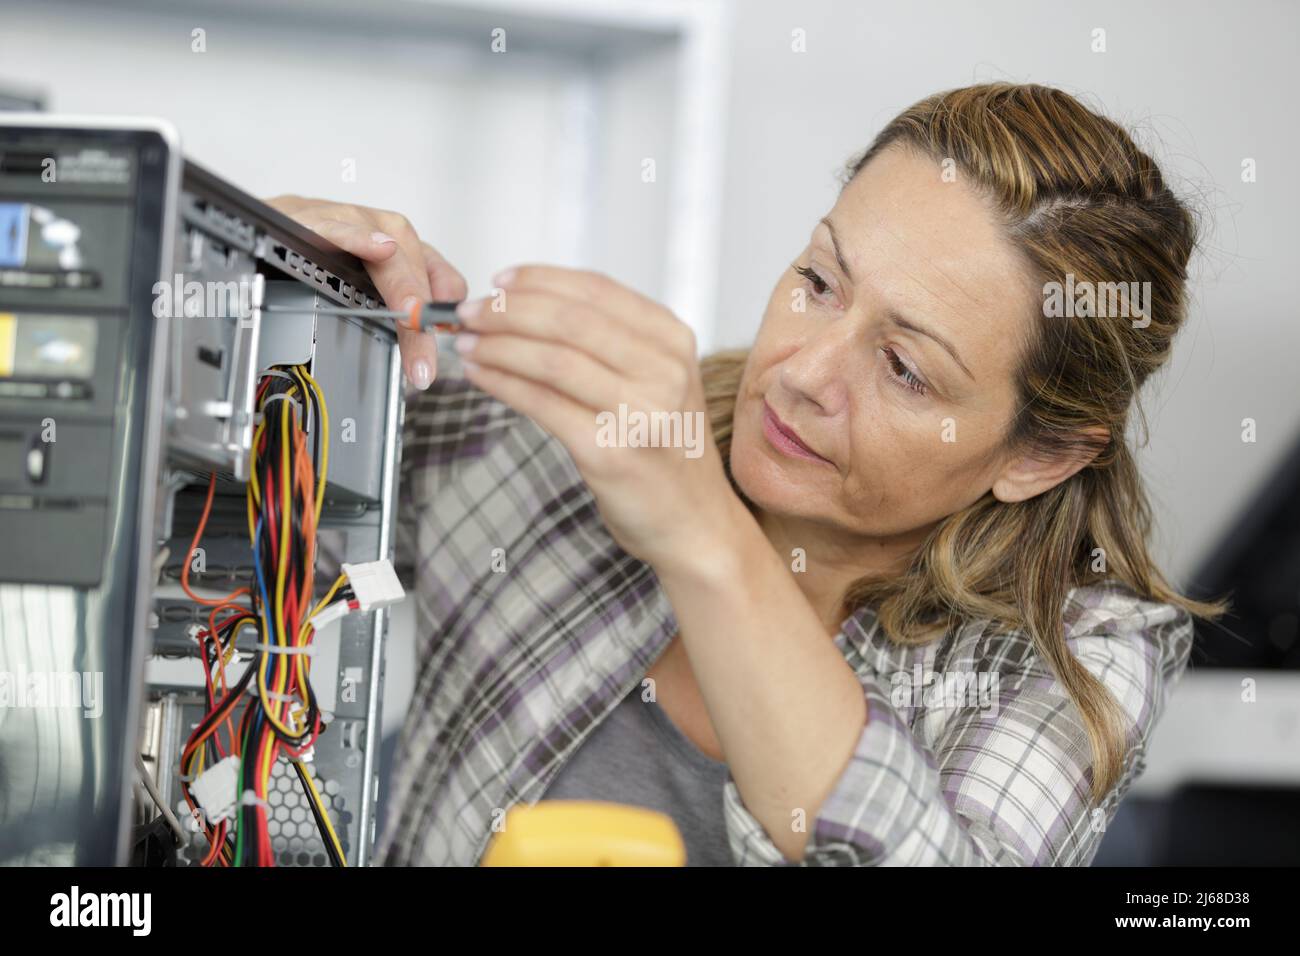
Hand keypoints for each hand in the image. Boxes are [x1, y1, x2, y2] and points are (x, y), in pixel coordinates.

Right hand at [264, 195, 466, 388]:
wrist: (276, 223)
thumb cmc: (327, 253)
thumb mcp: (371, 282)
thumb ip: (403, 310)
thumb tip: (426, 348)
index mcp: (405, 249)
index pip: (439, 275)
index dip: (447, 304)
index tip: (450, 335)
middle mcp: (384, 230)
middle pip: (415, 268)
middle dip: (422, 314)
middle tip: (424, 354)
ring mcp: (352, 221)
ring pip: (388, 245)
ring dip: (401, 283)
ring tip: (411, 312)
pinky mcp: (313, 217)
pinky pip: (337, 226)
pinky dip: (358, 237)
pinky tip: (377, 248)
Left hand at [453, 266, 744, 570]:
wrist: (695, 522)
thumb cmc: (665, 450)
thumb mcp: (657, 381)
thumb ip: (612, 342)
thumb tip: (529, 305)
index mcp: (673, 342)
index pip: (597, 291)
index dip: (540, 280)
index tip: (500, 282)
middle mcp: (664, 371)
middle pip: (570, 320)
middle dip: (508, 310)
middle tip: (469, 311)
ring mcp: (640, 413)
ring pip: (552, 359)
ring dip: (497, 345)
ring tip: (466, 342)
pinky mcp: (610, 453)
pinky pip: (542, 404)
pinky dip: (502, 383)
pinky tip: (481, 374)